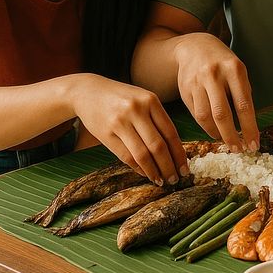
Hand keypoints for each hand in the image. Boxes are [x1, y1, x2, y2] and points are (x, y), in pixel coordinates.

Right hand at [71, 75, 188, 185]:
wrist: (88, 91)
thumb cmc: (121, 97)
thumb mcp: (143, 99)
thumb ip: (157, 119)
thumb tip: (175, 150)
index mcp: (150, 100)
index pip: (170, 132)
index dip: (179, 154)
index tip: (185, 168)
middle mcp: (136, 110)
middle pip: (158, 145)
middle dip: (169, 166)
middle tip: (175, 179)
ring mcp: (120, 122)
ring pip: (142, 154)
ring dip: (154, 171)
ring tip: (161, 180)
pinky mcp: (106, 134)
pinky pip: (126, 156)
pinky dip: (138, 168)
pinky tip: (146, 173)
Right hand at [172, 33, 258, 152]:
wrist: (195, 47)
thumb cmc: (224, 64)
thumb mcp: (238, 72)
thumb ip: (242, 95)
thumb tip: (249, 128)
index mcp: (234, 69)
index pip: (244, 105)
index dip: (249, 128)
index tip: (254, 144)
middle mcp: (214, 74)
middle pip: (222, 113)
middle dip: (231, 136)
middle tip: (238, 149)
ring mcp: (197, 82)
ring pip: (205, 116)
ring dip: (217, 133)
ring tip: (226, 141)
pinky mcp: (185, 89)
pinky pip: (196, 113)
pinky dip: (206, 126)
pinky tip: (214, 130)